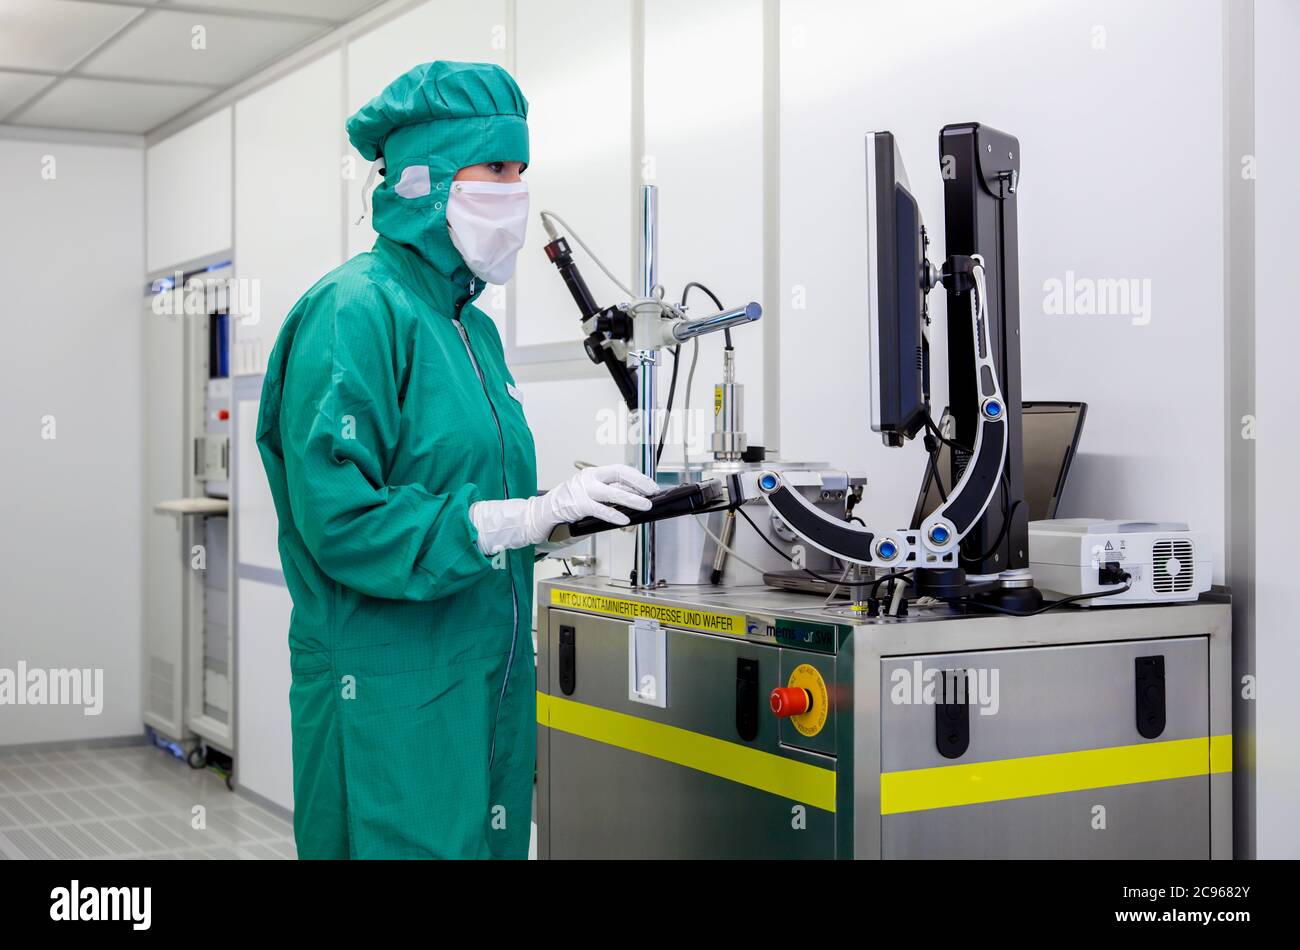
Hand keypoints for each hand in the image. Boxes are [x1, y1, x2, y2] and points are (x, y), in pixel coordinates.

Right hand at [468, 464, 659, 554]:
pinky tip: (624, 519)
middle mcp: (589, 478)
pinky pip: (600, 509)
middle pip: (619, 475)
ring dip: (632, 499)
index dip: (637, 477)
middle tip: (653, 492)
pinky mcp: (577, 504)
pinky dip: (614, 514)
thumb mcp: (589, 496)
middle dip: (639, 483)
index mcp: (592, 473)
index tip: (651, 486)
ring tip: (645, 506)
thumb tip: (632, 500)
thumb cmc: (567, 505)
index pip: (620, 470)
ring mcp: (582, 490)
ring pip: (613, 493)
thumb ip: (607, 496)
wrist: (541, 513)